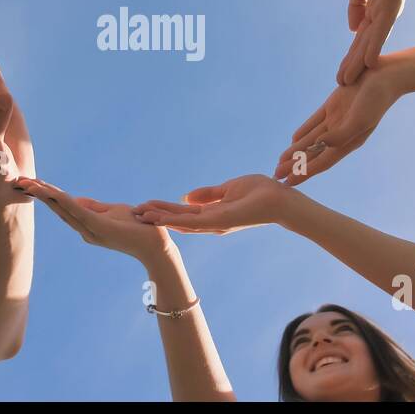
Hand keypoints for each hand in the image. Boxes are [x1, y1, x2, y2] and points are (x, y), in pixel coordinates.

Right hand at [14, 178, 172, 262]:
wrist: (156, 247)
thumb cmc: (138, 228)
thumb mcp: (113, 212)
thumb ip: (94, 207)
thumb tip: (77, 199)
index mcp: (86, 225)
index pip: (61, 207)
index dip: (44, 194)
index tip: (28, 182)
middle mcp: (84, 230)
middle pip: (56, 208)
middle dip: (38, 194)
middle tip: (18, 181)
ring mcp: (91, 229)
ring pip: (63, 209)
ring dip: (45, 195)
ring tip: (28, 184)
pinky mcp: (100, 227)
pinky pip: (78, 211)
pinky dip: (63, 201)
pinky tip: (52, 192)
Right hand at [131, 174, 295, 234]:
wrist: (279, 200)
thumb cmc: (260, 192)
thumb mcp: (228, 189)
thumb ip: (208, 194)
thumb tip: (186, 197)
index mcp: (212, 214)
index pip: (183, 213)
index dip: (164, 209)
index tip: (145, 206)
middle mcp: (211, 223)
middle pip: (178, 220)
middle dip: (156, 215)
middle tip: (134, 212)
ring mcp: (214, 224)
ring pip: (181, 223)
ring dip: (161, 218)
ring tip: (141, 214)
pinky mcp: (220, 221)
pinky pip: (193, 222)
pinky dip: (175, 220)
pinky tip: (161, 218)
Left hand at [274, 62, 401, 184]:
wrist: (385, 76)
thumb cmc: (376, 100)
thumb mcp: (360, 120)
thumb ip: (341, 135)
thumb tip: (320, 145)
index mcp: (348, 142)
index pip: (322, 161)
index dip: (305, 173)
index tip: (289, 183)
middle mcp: (341, 134)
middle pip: (313, 154)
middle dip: (295, 165)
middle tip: (277, 176)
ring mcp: (336, 120)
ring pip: (310, 140)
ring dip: (295, 151)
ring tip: (280, 162)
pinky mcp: (333, 106)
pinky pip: (314, 122)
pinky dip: (304, 131)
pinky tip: (293, 140)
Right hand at [339, 0, 413, 83]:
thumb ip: (355, 5)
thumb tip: (353, 28)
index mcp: (378, 9)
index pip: (361, 37)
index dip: (350, 56)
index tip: (341, 73)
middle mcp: (386, 13)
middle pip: (365, 45)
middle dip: (352, 65)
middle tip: (340, 85)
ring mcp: (389, 9)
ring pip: (371, 42)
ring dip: (358, 63)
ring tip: (346, 81)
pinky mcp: (390, 2)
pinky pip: (380, 29)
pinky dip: (373, 46)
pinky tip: (368, 63)